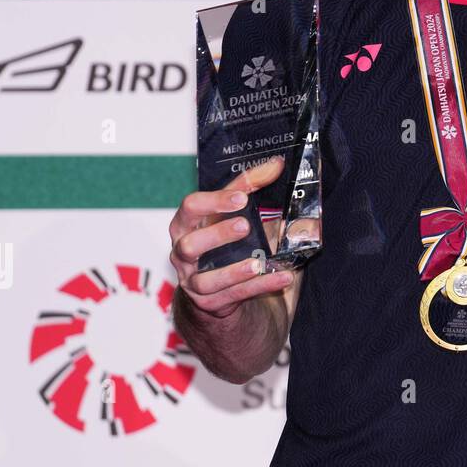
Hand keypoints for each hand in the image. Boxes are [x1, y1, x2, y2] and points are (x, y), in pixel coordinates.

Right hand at [169, 156, 295, 319]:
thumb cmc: (219, 237)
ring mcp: (192, 280)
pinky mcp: (208, 302)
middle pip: (189, 245)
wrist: (209, 283)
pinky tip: (282, 277)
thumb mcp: (229, 211)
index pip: (191, 207)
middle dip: (216, 235)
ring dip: (233, 271)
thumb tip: (276, 164)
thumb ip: (248, 187)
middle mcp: (183, 253)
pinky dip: (259, 286)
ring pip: (205, 280)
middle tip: (244, 226)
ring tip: (259, 262)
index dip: (214, 201)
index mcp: (186, 224)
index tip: (242, 197)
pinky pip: (233, 296)